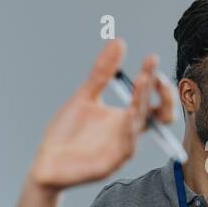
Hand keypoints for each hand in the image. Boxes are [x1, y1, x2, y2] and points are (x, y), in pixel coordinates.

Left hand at [31, 39, 174, 190]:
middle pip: (159, 114)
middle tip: (152, 74)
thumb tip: (118, 42)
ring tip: (143, 81)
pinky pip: (128, 146)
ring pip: (141, 126)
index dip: (156, 82)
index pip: (151, 100)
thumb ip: (102, 72)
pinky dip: (130, 128)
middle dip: (161, 93)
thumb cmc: (66, 134)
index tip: (151, 58)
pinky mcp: (110, 164)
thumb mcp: (84, 97)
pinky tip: (129, 112)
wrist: (46, 164)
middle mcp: (128, 133)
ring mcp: (121, 149)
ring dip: (144, 103)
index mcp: (125, 119)